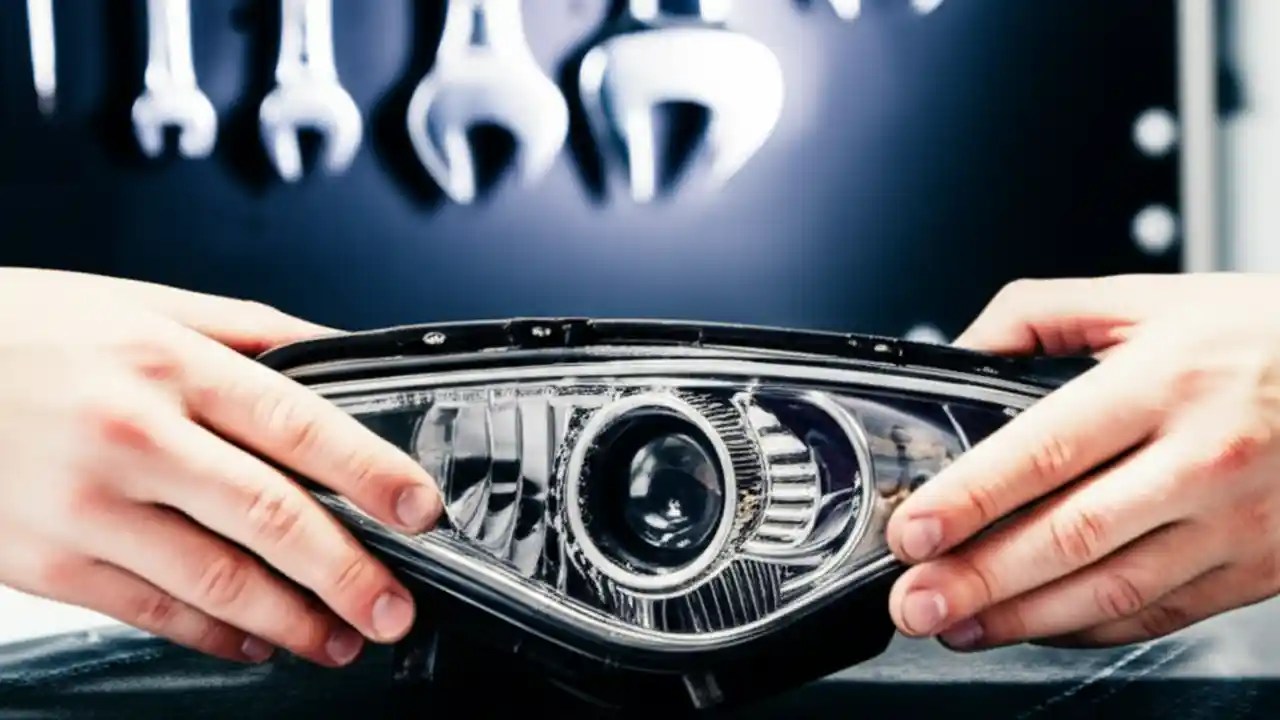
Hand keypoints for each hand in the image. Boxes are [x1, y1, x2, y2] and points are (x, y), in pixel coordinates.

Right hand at [0, 268, 442, 666]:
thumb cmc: (27, 332)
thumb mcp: (141, 306)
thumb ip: (249, 331)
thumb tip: (342, 352)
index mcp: (167, 362)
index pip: (297, 420)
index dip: (370, 471)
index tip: (420, 509)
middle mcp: (133, 433)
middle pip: (268, 514)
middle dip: (346, 572)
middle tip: (396, 609)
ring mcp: (87, 505)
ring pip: (214, 579)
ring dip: (291, 620)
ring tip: (340, 639)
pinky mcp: (49, 561)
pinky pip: (150, 611)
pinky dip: (213, 635)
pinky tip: (255, 642)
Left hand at [884, 273, 1279, 650]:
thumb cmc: (1262, 336)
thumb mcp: (1152, 300)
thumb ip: (1043, 316)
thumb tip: (963, 349)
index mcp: (1164, 383)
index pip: (1045, 450)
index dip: (970, 498)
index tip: (914, 530)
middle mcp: (1202, 457)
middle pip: (1068, 535)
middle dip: (977, 578)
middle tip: (914, 601)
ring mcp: (1234, 522)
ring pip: (1110, 589)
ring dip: (1021, 617)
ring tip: (957, 624)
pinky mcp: (1257, 568)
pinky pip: (1159, 612)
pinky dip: (1088, 627)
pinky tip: (1035, 625)